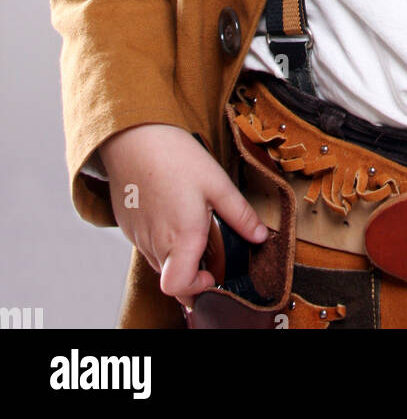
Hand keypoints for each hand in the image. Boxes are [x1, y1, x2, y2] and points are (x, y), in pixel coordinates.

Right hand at [98, 122, 269, 308]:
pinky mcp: (127, 226)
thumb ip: (240, 214)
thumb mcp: (217, 182)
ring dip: (176, 256)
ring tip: (189, 223)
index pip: (179, 288)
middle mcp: (156, 242)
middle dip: (191, 272)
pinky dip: (161, 241)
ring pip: (159, 263)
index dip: (197, 289)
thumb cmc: (175, 156)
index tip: (211, 274)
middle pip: (171, 279)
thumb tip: (260, 236)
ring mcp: (138, 236)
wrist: (134, 136)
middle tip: (207, 247)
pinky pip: (147, 245)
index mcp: (182, 237)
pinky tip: (170, 213)